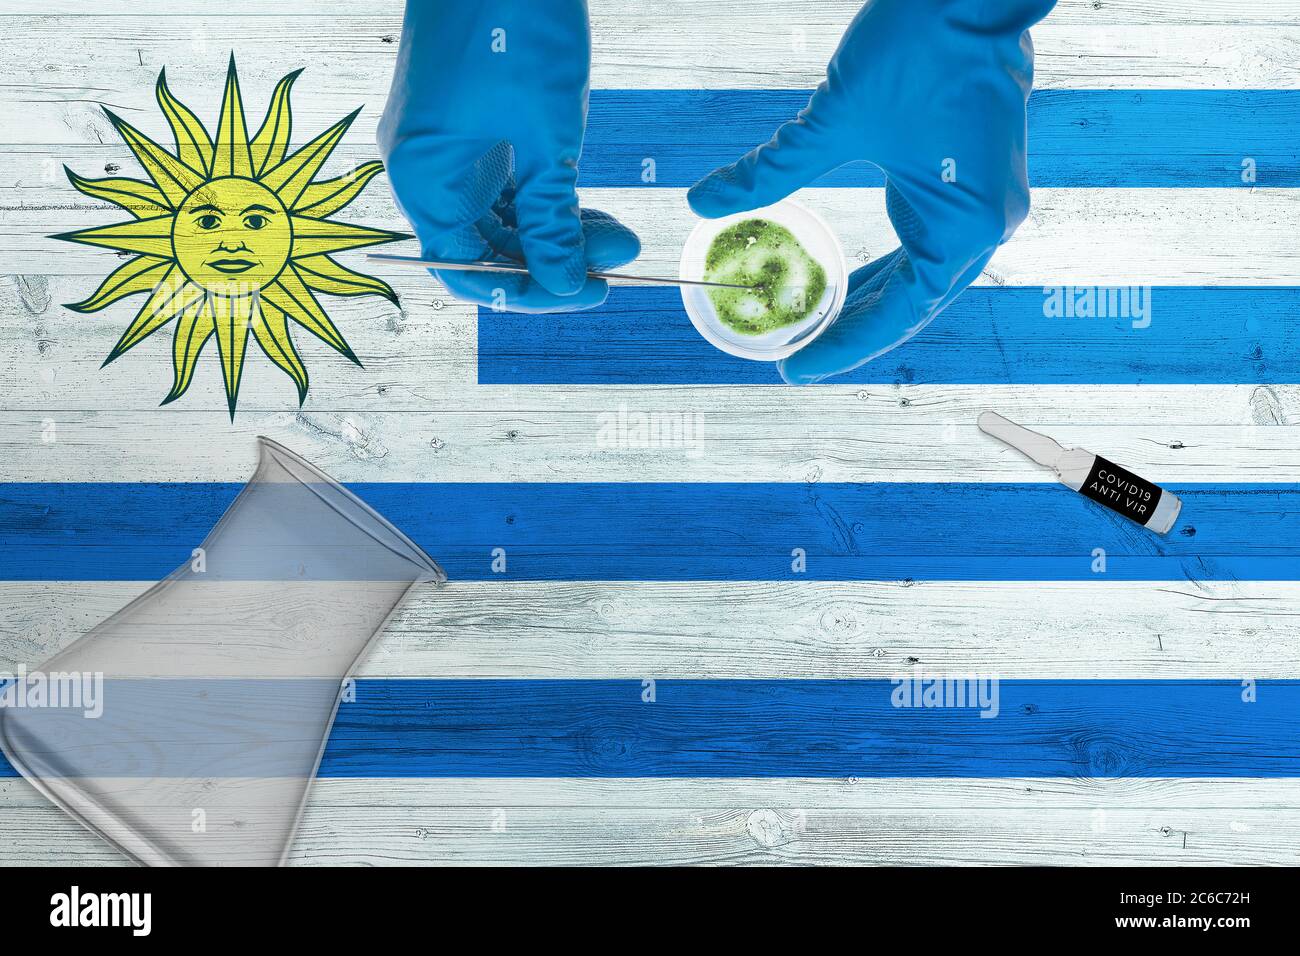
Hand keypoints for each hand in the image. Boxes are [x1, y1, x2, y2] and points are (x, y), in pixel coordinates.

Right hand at [378, 0, 638, 312]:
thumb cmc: (512, 23)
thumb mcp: (546, 137)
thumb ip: (552, 219)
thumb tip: (564, 285)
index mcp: (424, 179)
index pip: (468, 271)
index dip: (528, 293)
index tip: (587, 292)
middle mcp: (423, 169)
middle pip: (486, 248)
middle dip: (553, 260)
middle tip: (618, 260)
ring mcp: (443, 146)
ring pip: (498, 218)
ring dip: (555, 232)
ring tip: (617, 235)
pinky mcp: (464, 126)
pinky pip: (501, 184)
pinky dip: (544, 199)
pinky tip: (588, 206)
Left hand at [688, 0, 1055, 382]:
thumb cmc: (915, 47)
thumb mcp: (832, 121)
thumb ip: (769, 171)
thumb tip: (700, 201)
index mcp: (962, 229)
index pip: (896, 315)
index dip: (842, 347)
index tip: (792, 369)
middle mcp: (983, 228)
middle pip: (910, 306)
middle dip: (851, 332)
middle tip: (794, 357)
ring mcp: (984, 207)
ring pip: (919, 279)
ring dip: (868, 302)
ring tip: (813, 328)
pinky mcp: (972, 184)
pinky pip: (925, 245)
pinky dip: (886, 267)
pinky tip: (846, 281)